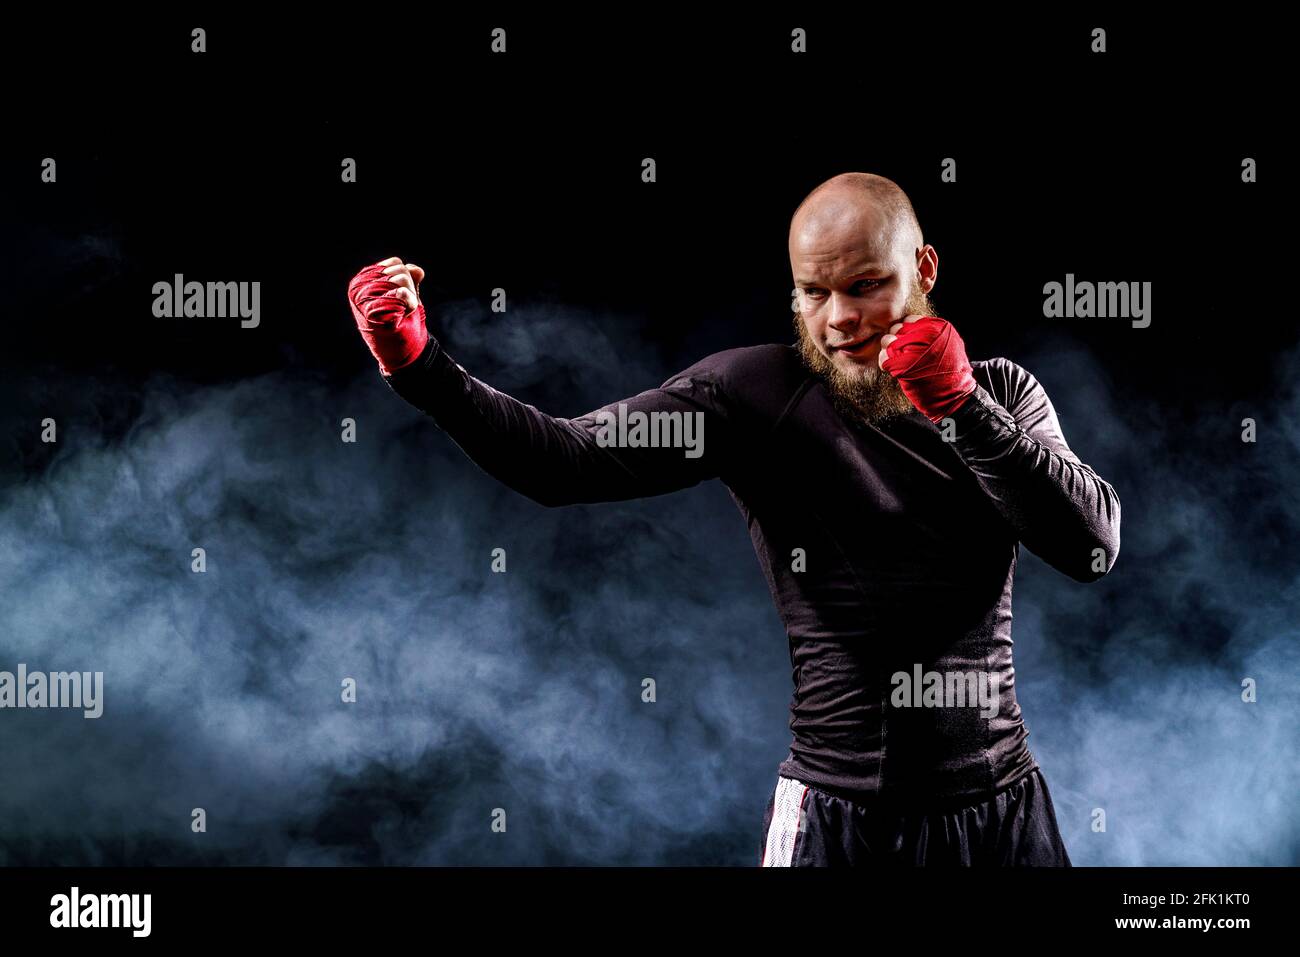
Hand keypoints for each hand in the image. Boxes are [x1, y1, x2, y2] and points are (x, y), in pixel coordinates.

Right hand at [347, 256, 429, 373]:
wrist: (404, 353)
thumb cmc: (403, 325)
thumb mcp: (406, 297)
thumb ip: (409, 281)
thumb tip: (416, 269)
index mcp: (362, 282)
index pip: (395, 264)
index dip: (407, 280)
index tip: (401, 300)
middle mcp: (359, 288)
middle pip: (399, 270)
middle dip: (409, 288)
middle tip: (402, 309)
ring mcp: (364, 299)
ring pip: (401, 279)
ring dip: (410, 297)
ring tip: (401, 313)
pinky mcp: (372, 310)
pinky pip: (401, 293)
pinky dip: (409, 304)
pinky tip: (402, 316)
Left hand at [878, 315, 976, 421]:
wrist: (955, 395)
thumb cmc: (950, 371)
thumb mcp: (948, 343)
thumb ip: (929, 332)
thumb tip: (905, 327)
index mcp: (937, 327)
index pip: (909, 320)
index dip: (904, 331)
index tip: (906, 341)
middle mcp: (926, 335)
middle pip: (896, 329)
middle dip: (894, 340)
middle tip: (898, 352)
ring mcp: (915, 350)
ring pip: (888, 342)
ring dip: (887, 351)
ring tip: (894, 360)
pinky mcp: (905, 366)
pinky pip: (885, 359)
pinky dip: (885, 363)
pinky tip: (892, 369)